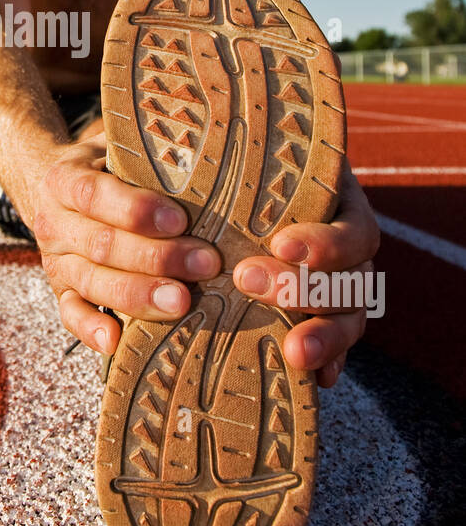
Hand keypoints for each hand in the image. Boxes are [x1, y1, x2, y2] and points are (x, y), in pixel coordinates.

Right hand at [32, 138, 221, 355]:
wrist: (51, 188)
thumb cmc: (105, 167)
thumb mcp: (114, 148)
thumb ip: (146, 153)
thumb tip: (204, 148)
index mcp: (64, 180)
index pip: (95, 194)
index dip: (136, 210)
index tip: (180, 219)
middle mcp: (53, 222)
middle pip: (101, 244)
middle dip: (156, 257)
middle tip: (205, 264)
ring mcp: (54, 261)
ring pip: (92, 281)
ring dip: (138, 294)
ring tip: (182, 302)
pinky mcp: (59, 290)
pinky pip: (70, 314)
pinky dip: (90, 329)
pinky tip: (116, 341)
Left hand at [233, 161, 379, 388]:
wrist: (229, 182)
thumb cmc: (231, 162)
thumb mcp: (237, 151)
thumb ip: (224, 157)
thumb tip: (172, 146)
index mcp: (336, 203)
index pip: (351, 229)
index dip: (324, 243)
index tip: (281, 245)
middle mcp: (342, 247)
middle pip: (352, 279)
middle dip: (306, 289)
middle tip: (252, 283)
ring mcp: (335, 285)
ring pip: (350, 317)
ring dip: (326, 337)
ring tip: (295, 353)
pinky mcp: (315, 316)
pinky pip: (336, 347)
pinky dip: (327, 364)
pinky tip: (317, 379)